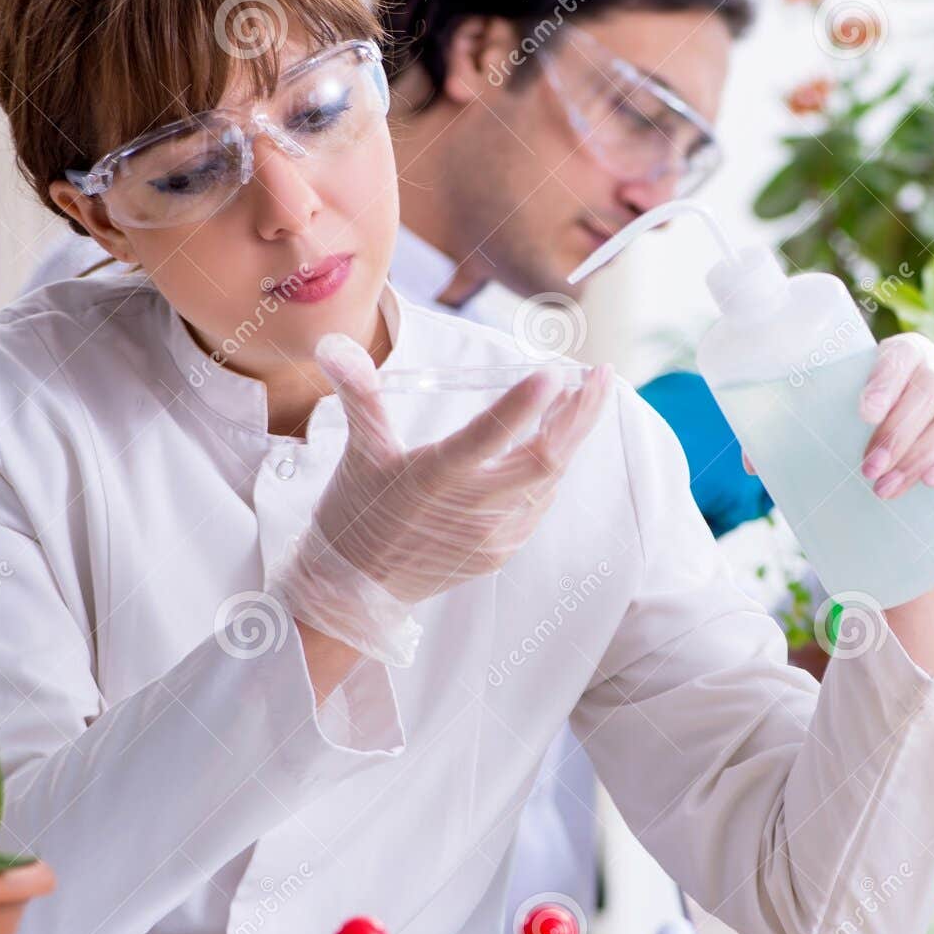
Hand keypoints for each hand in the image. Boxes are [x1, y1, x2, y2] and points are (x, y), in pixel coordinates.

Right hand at [271, 335, 609, 662]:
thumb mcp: (360, 451)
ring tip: (584, 399)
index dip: (523, 405)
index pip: (487, 435)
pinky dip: (552, 471)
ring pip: (550, 480)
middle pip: (546, 458)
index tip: (555, 373)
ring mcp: (492, 534)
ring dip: (572, 438)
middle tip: (600, 376)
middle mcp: (471, 508)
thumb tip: (333, 344)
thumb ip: (359, 393)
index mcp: (435, 476)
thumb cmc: (357, 512)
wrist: (355, 589)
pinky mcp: (501, 551)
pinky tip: (555, 445)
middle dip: (581, 414)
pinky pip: (538, 505)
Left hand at [739, 335, 933, 522]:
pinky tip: (932, 483)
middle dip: (898, 432)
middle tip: (867, 469)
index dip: (885, 379)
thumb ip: (796, 430)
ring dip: (920, 456)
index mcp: (901, 355)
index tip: (863, 411)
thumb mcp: (834, 415)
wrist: (916, 439)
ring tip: (886, 488)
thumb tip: (753, 464)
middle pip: (930, 391)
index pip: (900, 355)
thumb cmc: (862, 421)